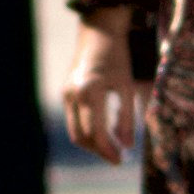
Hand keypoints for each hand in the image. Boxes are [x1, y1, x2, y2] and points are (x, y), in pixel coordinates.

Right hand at [57, 16, 147, 166]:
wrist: (98, 33)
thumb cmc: (118, 58)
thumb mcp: (127, 87)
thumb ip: (126, 117)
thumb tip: (127, 146)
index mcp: (90, 92)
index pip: (96, 132)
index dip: (108, 150)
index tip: (121, 160)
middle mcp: (73, 95)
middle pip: (81, 136)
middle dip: (99, 150)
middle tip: (117, 158)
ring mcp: (66, 94)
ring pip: (74, 130)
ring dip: (92, 143)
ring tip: (112, 147)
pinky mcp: (66, 93)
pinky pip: (74, 119)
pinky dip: (87, 130)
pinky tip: (104, 131)